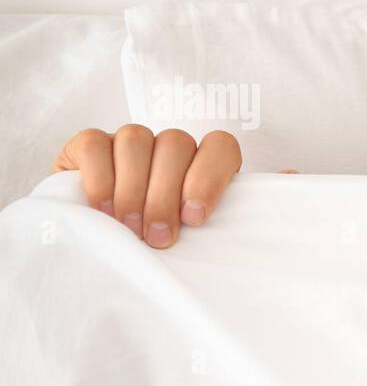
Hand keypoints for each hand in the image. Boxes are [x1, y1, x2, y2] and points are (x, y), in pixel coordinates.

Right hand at [51, 126, 241, 247]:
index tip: (195, 218)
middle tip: (160, 237)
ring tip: (131, 229)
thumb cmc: (157, 242)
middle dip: (166, 195)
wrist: (100, 247)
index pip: (220, 146)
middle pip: (176, 145)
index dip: (209, 177)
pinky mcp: (89, 145)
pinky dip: (100, 179)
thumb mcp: (192, 236)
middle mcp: (167, 146)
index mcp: (201, 162)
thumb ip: (216, 222)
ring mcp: (127, 141)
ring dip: (134, 189)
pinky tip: (103, 209)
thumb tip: (259, 211)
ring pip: (137, 139)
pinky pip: (95, 144)